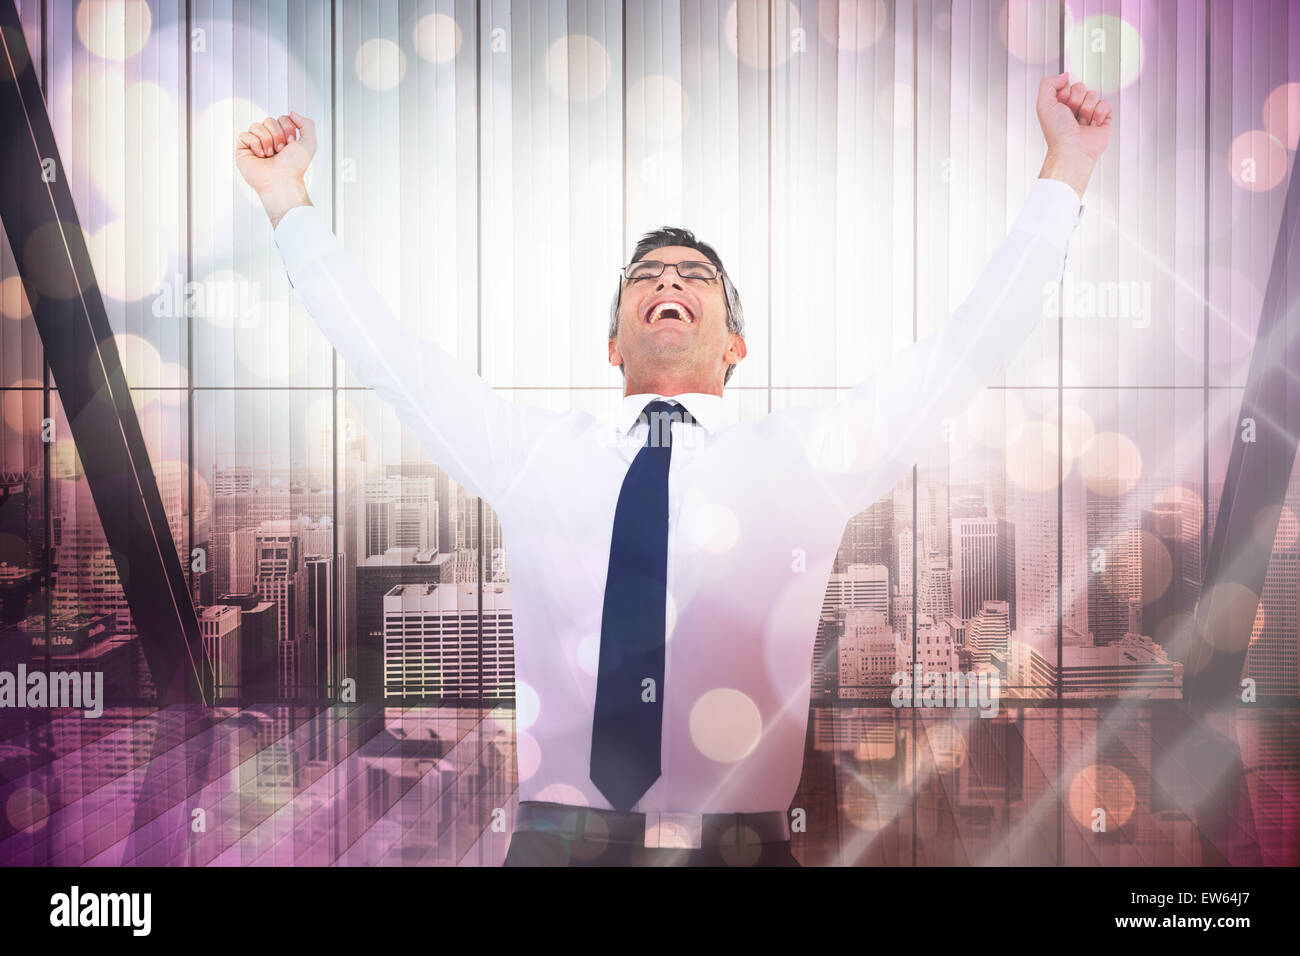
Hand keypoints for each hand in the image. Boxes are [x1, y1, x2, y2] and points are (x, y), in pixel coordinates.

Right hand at [235, 111, 316, 226]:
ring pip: (256, 125)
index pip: (282, 118)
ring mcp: (255, 145)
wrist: (283, 181)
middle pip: (269, 120)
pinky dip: (255, 144)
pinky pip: (244, 135)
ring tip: (271, 155)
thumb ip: (307, 124)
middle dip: (277, 134)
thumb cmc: (295, 167)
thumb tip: (292, 112)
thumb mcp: (310, 143)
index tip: (292, 144)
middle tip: (281, 150)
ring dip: (267, 140)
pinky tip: (260, 156)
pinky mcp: (243, 150)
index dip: (288, 128)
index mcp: (283, 138)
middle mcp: (269, 140)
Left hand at [1036, 73, 1111, 197]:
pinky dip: (1099, 113)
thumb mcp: (1044, 104)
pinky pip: (1106, 103)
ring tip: (1081, 123)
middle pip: (1081, 87)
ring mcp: (1089, 113)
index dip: (1064, 93)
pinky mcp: (1103, 118)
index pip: (1067, 84)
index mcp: (1060, 105)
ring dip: (1086, 108)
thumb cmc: (1057, 132)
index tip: (1060, 106)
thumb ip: (1048, 84)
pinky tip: (1092, 124)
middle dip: (1076, 100)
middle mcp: (1074, 108)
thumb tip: (1065, 74)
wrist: (1072, 150)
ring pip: (1093, 94)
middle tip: (1071, 115)